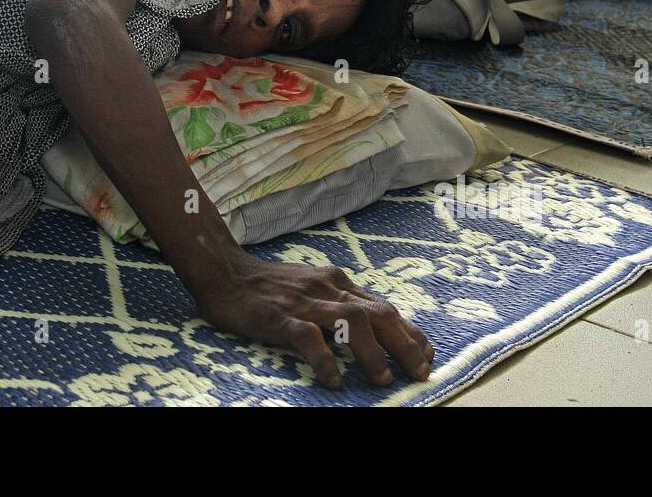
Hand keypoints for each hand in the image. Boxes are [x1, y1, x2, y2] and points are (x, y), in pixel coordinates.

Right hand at [194, 251, 433, 388]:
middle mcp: (326, 288)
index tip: (427, 354)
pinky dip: (324, 358)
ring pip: (350, 321)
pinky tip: (334, 380)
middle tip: (419, 372)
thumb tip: (371, 324)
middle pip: (377, 313)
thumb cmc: (267, 284)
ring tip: (382, 380)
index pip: (382, 306)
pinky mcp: (279, 316)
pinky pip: (307, 336)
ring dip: (372, 352)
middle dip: (404, 343)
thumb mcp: (311, 285)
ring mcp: (303, 301)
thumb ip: (338, 301)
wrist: (224, 271)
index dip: (409, 332)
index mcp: (336, 281)